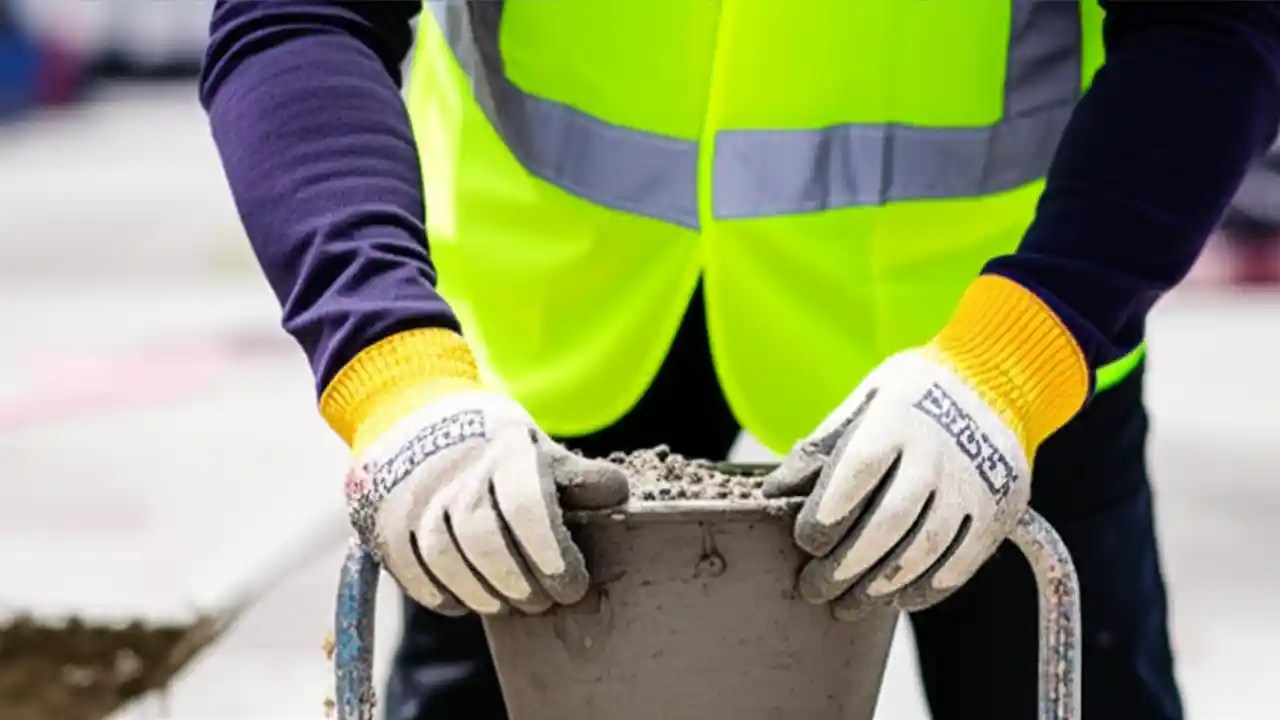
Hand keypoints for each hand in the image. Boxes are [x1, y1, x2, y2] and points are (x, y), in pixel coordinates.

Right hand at [343, 390, 628, 614]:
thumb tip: (617, 496)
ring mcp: (412, 495)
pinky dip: (442, 595)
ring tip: (511, 604)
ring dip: (483, 593)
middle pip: (483, 539)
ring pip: (443, 559)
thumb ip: (574, 476)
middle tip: (546, 601)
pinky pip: (411, 571)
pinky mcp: (383, 521)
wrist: (408, 413)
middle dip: (520, 582)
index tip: (572, 584)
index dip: (552, 553)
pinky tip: (469, 600)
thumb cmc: (489, 441)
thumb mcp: (535, 444)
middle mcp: (453, 469)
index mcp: (503, 447)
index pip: (526, 506)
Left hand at [764, 276, 1088, 619]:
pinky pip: (961, 561)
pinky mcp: (998, 511)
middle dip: (845, 565)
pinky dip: (926, 588)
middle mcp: (938, 452)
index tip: (804, 541)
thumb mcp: (865, 400)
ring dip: (880, 585)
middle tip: (813, 589)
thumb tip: (776, 492)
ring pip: (923, 550)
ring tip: (848, 604)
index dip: (827, 514)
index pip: (857, 473)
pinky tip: (896, 599)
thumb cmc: (912, 394)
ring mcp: (972, 484)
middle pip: (888, 522)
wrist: (995, 381)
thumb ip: (822, 446)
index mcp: (897, 418)